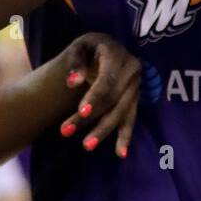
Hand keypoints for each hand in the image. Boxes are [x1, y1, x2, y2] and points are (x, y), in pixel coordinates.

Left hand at [59, 33, 142, 157]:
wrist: (107, 48)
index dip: (95, 96)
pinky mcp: (135, 99)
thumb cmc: (91, 49)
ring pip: (120, 112)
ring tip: (86, 145)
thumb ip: (76, 63)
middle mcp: (131, 71)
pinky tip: (120, 153)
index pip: (108, 80)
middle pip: (111, 100)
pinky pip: (130, 119)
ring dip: (103, 130)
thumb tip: (73, 82)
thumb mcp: (80, 47)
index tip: (81, 111)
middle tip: (65, 131)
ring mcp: (136, 86)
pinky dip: (125, 136)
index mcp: (118, 55)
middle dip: (90, 117)